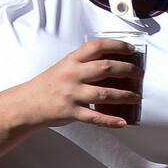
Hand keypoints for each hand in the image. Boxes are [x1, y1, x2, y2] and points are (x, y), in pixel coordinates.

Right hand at [11, 37, 141, 129]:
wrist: (27, 103)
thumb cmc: (49, 85)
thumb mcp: (64, 67)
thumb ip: (84, 64)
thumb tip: (112, 64)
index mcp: (71, 60)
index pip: (97, 46)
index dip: (117, 45)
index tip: (131, 50)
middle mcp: (73, 75)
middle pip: (105, 68)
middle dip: (127, 70)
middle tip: (139, 74)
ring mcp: (72, 94)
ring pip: (104, 94)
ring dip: (124, 96)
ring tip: (136, 97)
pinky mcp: (71, 112)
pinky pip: (95, 117)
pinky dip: (110, 121)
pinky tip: (122, 122)